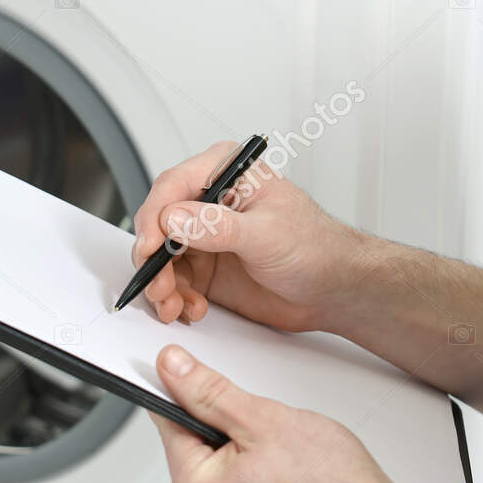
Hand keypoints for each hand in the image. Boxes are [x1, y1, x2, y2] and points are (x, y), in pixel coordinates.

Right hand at [130, 140, 366, 330]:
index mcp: (227, 174)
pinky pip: (175, 281)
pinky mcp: (207, 267)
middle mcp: (211, 203)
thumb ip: (218, 226)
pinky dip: (176, 298)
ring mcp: (206, 236)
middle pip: (158, 224)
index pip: (172, 187)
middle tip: (159, 286)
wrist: (334, 289)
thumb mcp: (266, 234)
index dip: (153, 218)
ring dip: (162, 284)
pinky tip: (192, 309)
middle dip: (153, 259)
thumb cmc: (316, 248)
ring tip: (175, 305)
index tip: (149, 248)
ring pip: (162, 257)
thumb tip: (176, 219)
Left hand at [149, 343, 420, 482]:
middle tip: (275, 443)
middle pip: (203, 467)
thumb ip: (208, 392)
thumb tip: (171, 369)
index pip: (172, 430)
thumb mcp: (265, 419)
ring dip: (251, 481)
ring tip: (293, 476)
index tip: (207, 392)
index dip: (192, 401)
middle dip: (232, 446)